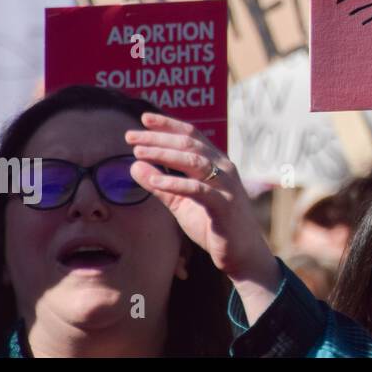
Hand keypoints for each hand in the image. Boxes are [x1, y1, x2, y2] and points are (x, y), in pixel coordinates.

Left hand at [126, 113, 277, 289]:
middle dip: (159, 137)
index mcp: (216, 163)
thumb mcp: (180, 203)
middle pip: (189, 143)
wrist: (240, 252)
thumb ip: (159, 184)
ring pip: (194, 161)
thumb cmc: (212, 224)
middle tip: (131, 136)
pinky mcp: (224, 204)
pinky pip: (198, 189)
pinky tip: (154, 181)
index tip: (144, 118)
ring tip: (138, 152)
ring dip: (164, 154)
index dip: (168, 125)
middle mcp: (223, 167)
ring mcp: (225, 185)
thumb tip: (133, 165)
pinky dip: (175, 183)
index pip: (192, 135)